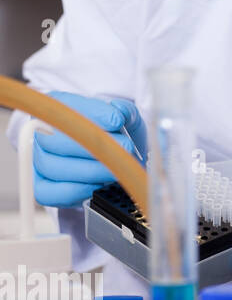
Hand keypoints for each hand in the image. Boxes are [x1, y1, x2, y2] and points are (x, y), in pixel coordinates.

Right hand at [32, 92, 146, 207]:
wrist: (110, 156)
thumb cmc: (113, 133)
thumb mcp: (122, 118)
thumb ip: (125, 112)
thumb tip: (120, 113)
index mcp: (57, 108)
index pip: (64, 107)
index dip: (92, 115)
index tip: (118, 121)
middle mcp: (41, 133)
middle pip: (55, 140)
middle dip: (94, 146)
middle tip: (125, 147)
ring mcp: (39, 160)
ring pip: (54, 167)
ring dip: (92, 170)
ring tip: (118, 168)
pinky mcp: (42, 187)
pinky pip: (52, 192)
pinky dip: (79, 190)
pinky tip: (101, 184)